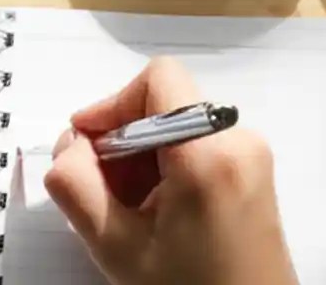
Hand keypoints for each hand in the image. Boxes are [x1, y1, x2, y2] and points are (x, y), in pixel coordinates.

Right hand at [44, 57, 298, 284]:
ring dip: (140, 159)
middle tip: (102, 193)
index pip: (157, 79)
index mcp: (210, 152)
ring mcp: (252, 158)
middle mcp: (240, 141)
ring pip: (177, 128)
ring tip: (128, 211)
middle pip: (162, 106)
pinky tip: (154, 214)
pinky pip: (198, 147)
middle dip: (122, 142)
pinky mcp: (255, 175)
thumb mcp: (114, 245)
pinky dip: (165, 169)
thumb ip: (74, 183)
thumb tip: (71, 144)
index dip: (112, 104)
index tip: (86, 145)